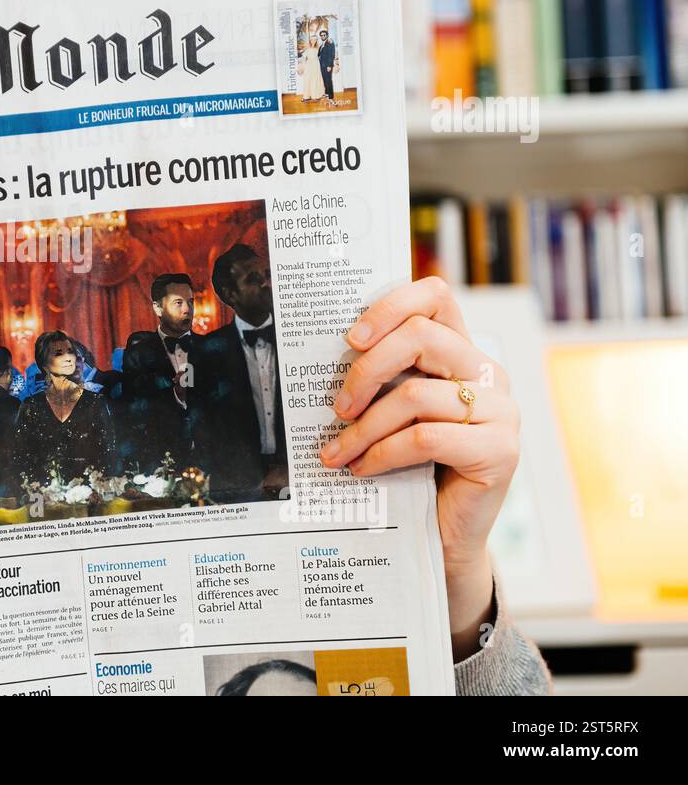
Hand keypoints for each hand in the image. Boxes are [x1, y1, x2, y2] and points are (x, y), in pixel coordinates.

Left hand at [318, 277, 519, 661]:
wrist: (444, 534)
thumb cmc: (413, 467)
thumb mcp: (396, 412)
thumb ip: (384, 378)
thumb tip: (328, 353)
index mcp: (463, 352)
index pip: (436, 296)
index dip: (391, 304)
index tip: (351, 337)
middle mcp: (488, 373)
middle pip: (421, 337)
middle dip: (366, 370)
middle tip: (337, 406)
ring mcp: (501, 412)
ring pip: (415, 395)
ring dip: (363, 427)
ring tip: (335, 451)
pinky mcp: (500, 451)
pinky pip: (425, 439)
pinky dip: (381, 453)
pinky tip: (361, 468)